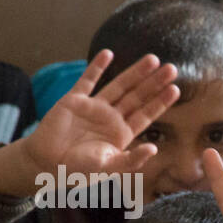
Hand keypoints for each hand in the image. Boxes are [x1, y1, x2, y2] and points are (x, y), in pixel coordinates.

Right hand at [8, 51, 178, 187]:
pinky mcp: (74, 100)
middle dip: (154, 82)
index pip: (146, 114)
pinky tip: (108, 53)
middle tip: (172, 68)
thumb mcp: (110, 167)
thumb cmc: (79, 169)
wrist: (48, 163)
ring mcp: (94, 107)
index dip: (160, 102)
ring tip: (152, 59)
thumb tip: (154, 149)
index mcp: (122, 133)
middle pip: (138, 96)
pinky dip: (97, 67)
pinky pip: (88, 80)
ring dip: (135, 72)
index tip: (175, 89)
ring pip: (119, 85)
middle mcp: (112, 117)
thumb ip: (132, 160)